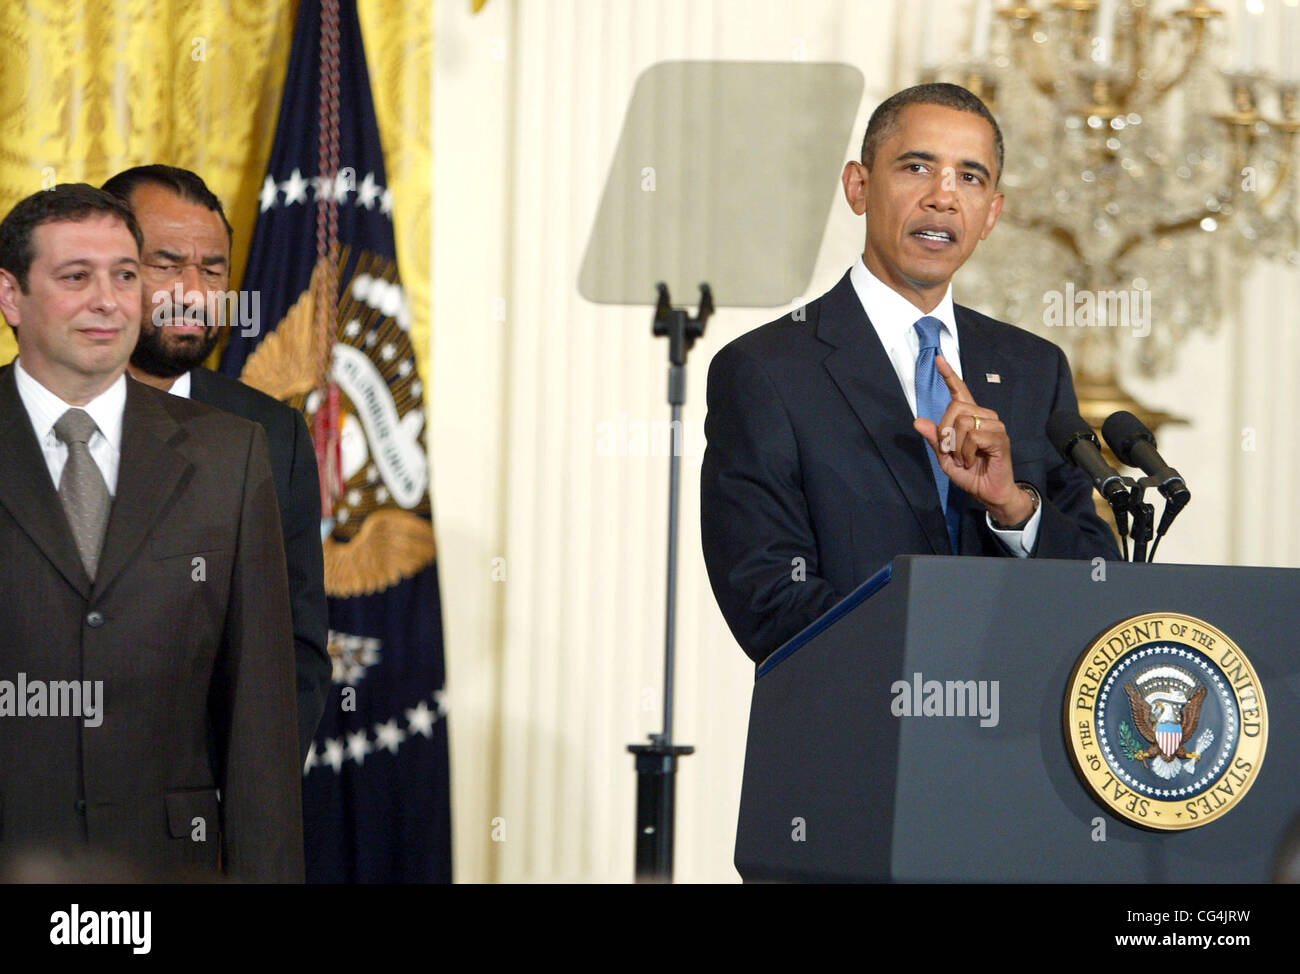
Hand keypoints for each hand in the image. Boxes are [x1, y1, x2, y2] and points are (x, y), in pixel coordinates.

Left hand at [912, 354, 1033, 525]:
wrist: (988, 492)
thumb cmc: (969, 473)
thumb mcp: (944, 457)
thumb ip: (934, 439)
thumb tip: (918, 421)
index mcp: (970, 418)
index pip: (959, 392)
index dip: (949, 375)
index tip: (939, 358)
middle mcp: (984, 416)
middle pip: (955, 408)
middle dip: (945, 434)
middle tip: (953, 453)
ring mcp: (995, 426)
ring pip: (962, 423)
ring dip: (956, 447)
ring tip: (964, 459)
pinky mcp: (1000, 438)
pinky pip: (973, 437)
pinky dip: (965, 453)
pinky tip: (972, 462)